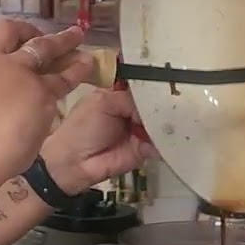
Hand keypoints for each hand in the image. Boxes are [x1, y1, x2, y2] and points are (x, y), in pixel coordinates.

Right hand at [0, 18, 92, 182]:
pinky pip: (62, 76)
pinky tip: (87, 64)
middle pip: (4, 27)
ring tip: (76, 35)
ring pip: (42, 44)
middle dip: (21, 28)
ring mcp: (15, 70)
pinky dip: (77, 68)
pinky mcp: (40, 90)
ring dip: (61, 39)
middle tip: (33, 34)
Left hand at [40, 88, 158, 194]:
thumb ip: (129, 99)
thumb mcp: (102, 103)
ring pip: (160, 122)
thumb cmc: (79, 131)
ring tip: (166, 118)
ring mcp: (137, 131)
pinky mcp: (143, 149)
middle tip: (169, 102)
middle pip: (154, 104)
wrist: (75, 164)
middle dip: (161, 103)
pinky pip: (160, 142)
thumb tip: (151, 105)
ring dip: (164, 121)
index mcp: (116, 96)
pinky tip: (163, 134)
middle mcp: (129, 112)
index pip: (140, 86)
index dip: (151, 83)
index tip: (164, 81)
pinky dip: (163, 139)